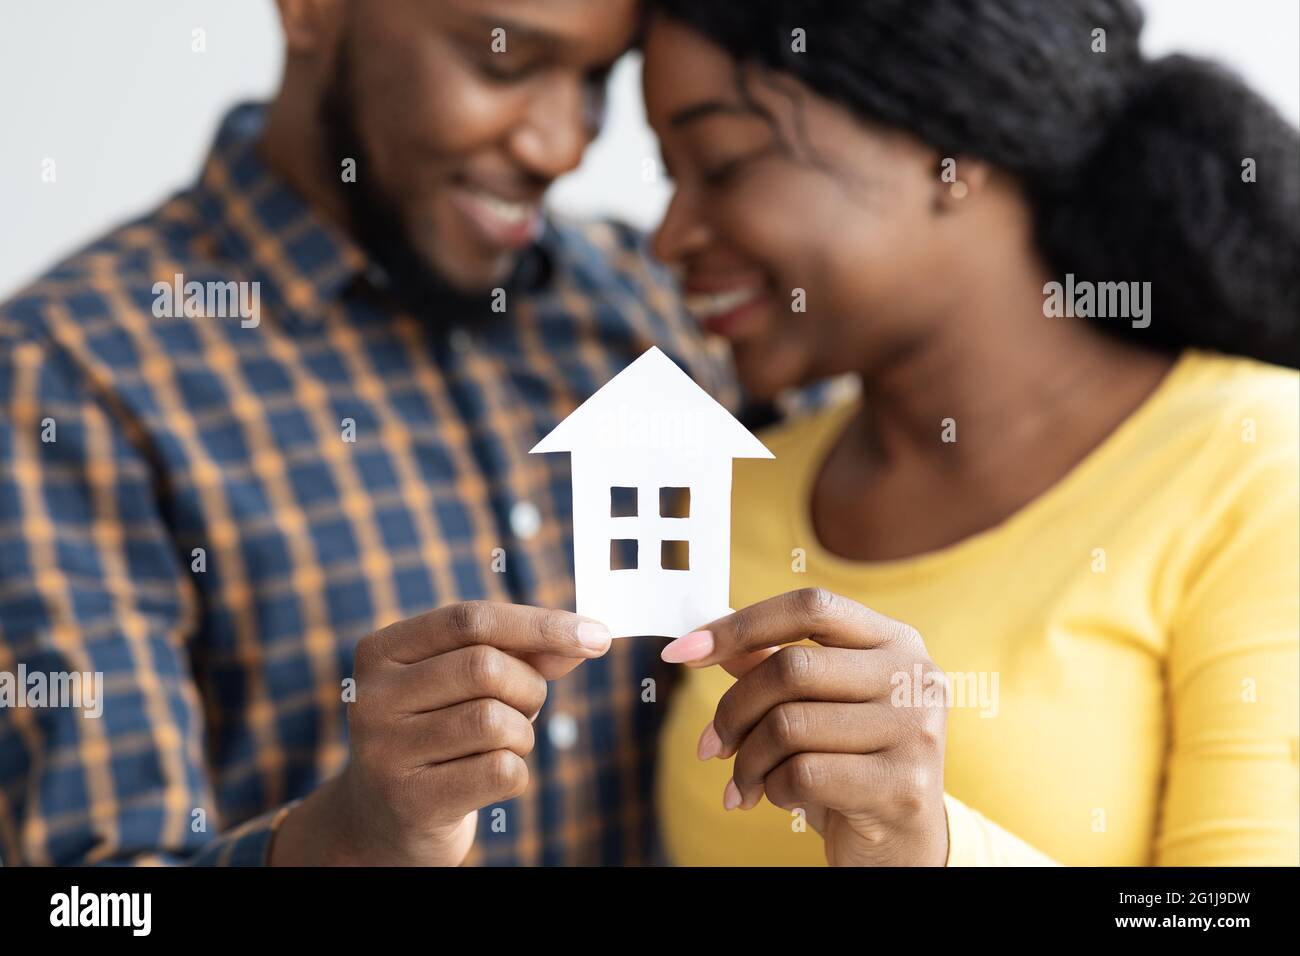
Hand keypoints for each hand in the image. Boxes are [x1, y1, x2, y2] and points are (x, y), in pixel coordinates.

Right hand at [273, 601, 610, 865]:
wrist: (386, 820)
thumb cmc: (442, 735)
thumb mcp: (469, 684)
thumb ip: (523, 653)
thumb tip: (587, 639)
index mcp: (383, 651)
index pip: (471, 619)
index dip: (541, 624)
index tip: (599, 636)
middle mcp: (373, 697)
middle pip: (485, 667)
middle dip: (529, 687)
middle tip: (526, 709)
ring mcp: (385, 751)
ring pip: (494, 721)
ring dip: (522, 734)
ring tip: (502, 745)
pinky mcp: (411, 802)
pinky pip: (500, 771)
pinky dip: (517, 772)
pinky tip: (490, 778)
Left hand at [661, 588, 948, 866]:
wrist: (904, 844)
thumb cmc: (852, 762)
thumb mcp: (816, 706)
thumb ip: (771, 664)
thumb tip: (706, 639)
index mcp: (894, 640)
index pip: (810, 607)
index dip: (739, 625)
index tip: (682, 651)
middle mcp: (912, 676)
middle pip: (791, 668)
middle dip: (733, 710)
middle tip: (709, 745)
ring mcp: (914, 731)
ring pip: (789, 725)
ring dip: (747, 760)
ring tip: (743, 782)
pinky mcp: (902, 786)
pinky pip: (804, 774)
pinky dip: (774, 788)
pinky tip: (780, 798)